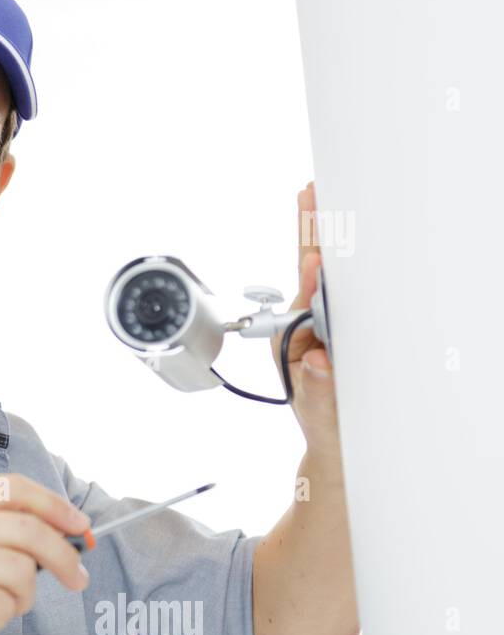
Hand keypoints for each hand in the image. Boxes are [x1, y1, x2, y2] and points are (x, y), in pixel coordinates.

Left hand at [273, 181, 340, 456]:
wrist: (333, 441)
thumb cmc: (322, 420)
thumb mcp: (320, 410)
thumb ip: (319, 388)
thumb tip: (316, 359)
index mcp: (291, 338)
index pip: (303, 295)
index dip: (309, 271)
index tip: (313, 250)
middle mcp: (302, 324)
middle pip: (309, 272)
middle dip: (310, 233)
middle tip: (310, 192)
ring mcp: (320, 322)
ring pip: (324, 275)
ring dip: (323, 237)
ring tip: (319, 199)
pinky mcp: (337, 325)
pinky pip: (340, 290)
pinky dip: (342, 261)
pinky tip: (341, 236)